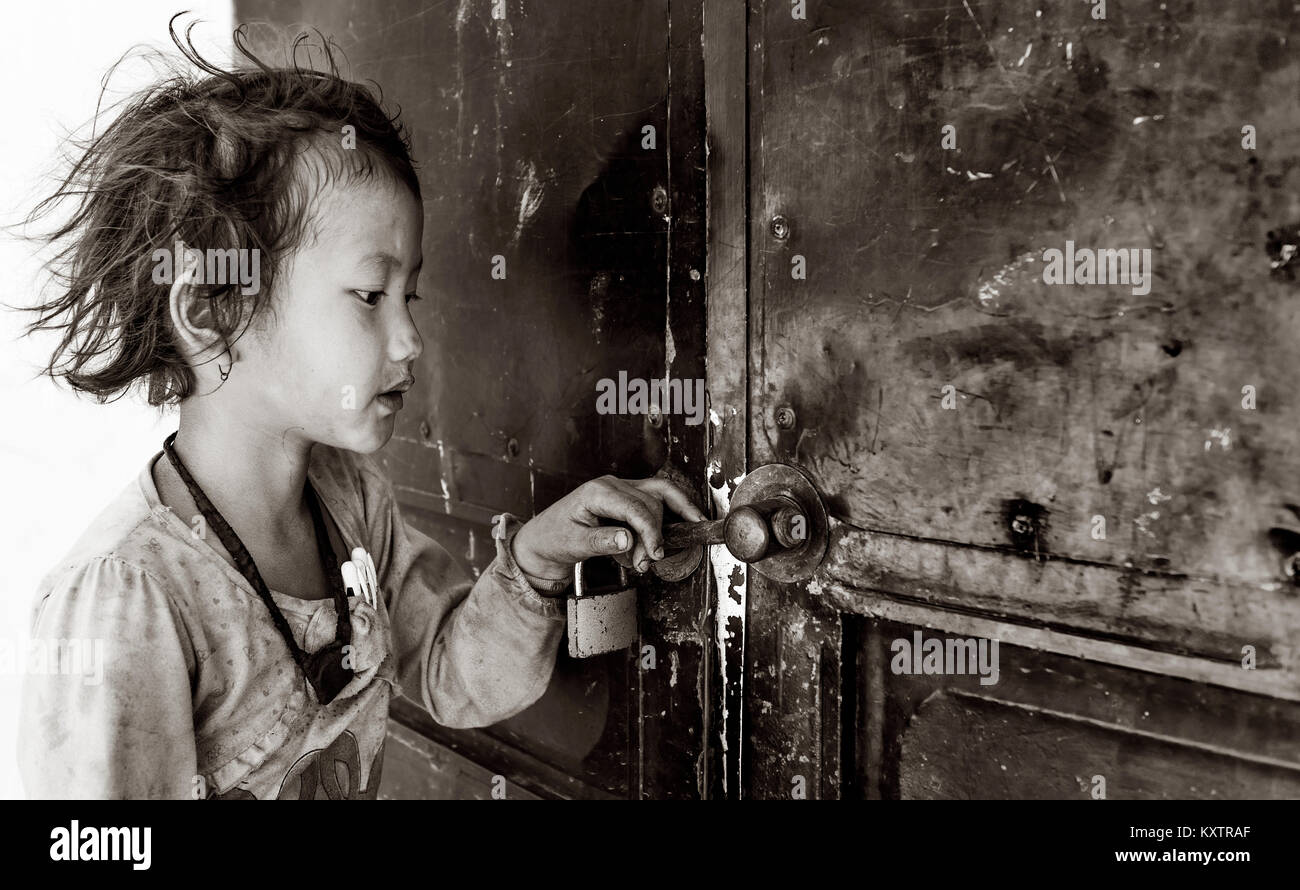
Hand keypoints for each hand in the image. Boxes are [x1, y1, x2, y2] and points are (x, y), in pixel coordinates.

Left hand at [511, 475, 705, 577]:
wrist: (545, 538)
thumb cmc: (555, 538)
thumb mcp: (574, 544)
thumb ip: (601, 541)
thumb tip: (627, 539)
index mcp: (597, 492)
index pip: (636, 508)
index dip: (650, 532)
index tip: (654, 554)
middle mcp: (611, 484)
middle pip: (651, 503)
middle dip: (653, 535)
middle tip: (644, 563)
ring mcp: (620, 488)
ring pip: (659, 496)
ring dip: (663, 524)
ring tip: (654, 553)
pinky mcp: (626, 498)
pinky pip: (653, 502)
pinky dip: (661, 520)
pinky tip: (656, 539)